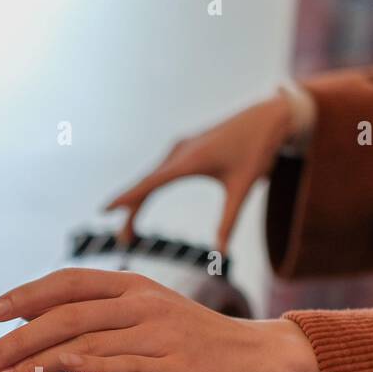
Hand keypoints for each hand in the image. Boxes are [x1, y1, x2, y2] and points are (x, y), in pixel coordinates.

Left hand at [0, 269, 321, 371]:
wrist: (258, 357)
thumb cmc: (195, 342)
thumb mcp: (146, 317)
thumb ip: (100, 319)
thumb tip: (41, 325)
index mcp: (131, 287)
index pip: (68, 283)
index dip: (27, 295)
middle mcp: (140, 303)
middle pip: (66, 316)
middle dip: (17, 340)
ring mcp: (157, 333)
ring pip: (84, 343)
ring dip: (35, 363)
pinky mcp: (173, 365)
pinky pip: (121, 365)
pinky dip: (86, 369)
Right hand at [106, 93, 296, 251]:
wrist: (268, 117)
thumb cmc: (258, 149)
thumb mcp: (244, 187)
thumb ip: (230, 221)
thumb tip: (221, 254)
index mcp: (189, 160)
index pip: (150, 184)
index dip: (127, 198)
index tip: (104, 210)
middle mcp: (179, 152)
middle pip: (146, 185)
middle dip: (131, 212)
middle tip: (123, 241)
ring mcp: (180, 149)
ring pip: (151, 179)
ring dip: (138, 202)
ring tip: (128, 229)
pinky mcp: (185, 149)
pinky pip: (159, 172)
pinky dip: (147, 189)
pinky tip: (141, 202)